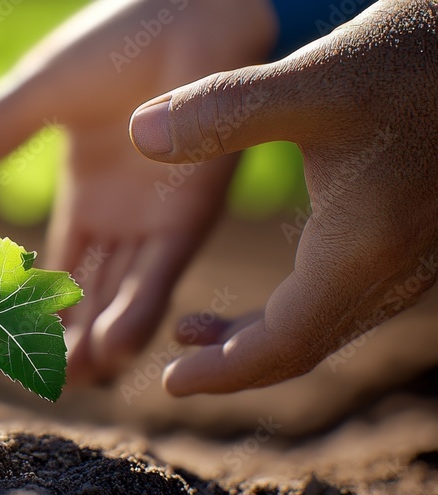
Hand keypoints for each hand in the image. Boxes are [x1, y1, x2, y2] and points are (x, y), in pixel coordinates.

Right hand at [0, 0, 276, 381]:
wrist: (194, 7)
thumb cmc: (121, 37)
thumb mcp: (40, 91)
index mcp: (86, 193)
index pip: (55, 265)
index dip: (29, 302)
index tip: (3, 337)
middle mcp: (123, 217)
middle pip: (89, 292)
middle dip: (69, 335)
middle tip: (47, 381)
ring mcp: (156, 219)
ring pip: (123, 294)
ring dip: (103, 336)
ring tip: (78, 378)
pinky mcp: (190, 214)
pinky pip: (159, 274)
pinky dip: (136, 311)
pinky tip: (112, 347)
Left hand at [129, 0, 437, 394]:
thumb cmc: (402, 60)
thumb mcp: (309, 84)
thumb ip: (222, 111)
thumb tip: (138, 133)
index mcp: (360, 251)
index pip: (283, 345)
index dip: (222, 371)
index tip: (168, 383)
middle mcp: (392, 270)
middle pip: (302, 349)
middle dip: (232, 367)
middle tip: (173, 374)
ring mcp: (406, 261)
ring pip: (323, 329)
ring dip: (257, 341)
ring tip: (191, 330)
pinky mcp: (406, 241)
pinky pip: (342, 303)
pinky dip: (291, 315)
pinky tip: (260, 298)